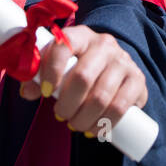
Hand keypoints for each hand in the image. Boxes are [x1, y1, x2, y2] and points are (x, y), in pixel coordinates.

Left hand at [17, 25, 147, 135]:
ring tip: (75, 125)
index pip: (63, 46)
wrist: (115, 68)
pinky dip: (104, 123)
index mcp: (80, 35)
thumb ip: (39, 77)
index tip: (45, 92)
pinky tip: (94, 130)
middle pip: (83, 76)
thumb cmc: (79, 67)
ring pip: (101, 96)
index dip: (51, 71)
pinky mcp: (138, 80)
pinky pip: (121, 105)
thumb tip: (27, 92)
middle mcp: (104, 44)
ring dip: (84, 118)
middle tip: (60, 115)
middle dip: (67, 104)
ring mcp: (123, 61)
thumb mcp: (60, 66)